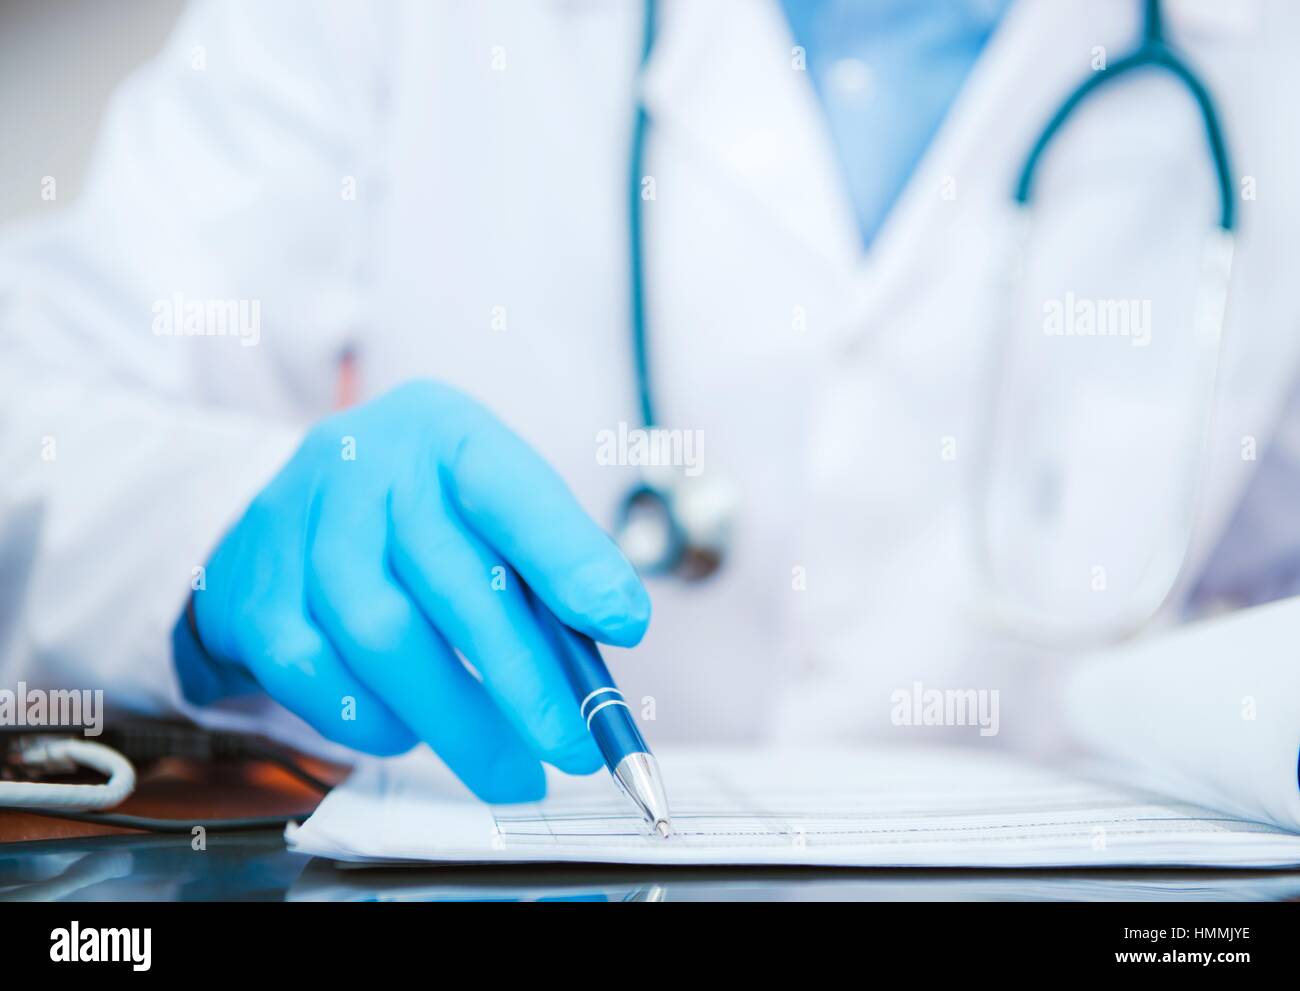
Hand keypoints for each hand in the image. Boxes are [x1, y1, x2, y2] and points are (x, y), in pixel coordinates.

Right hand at [180, 381, 650, 801]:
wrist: (284, 518)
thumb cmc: (419, 522)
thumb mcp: (487, 513)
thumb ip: (543, 574)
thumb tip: (602, 661)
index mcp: (445, 434)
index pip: (508, 488)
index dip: (567, 558)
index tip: (623, 623)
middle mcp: (365, 464)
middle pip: (450, 580)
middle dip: (524, 678)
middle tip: (573, 748)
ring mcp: (298, 526)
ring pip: (381, 637)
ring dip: (456, 721)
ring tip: (510, 769)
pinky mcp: (252, 594)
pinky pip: (318, 676)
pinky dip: (376, 720)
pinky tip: (412, 731)